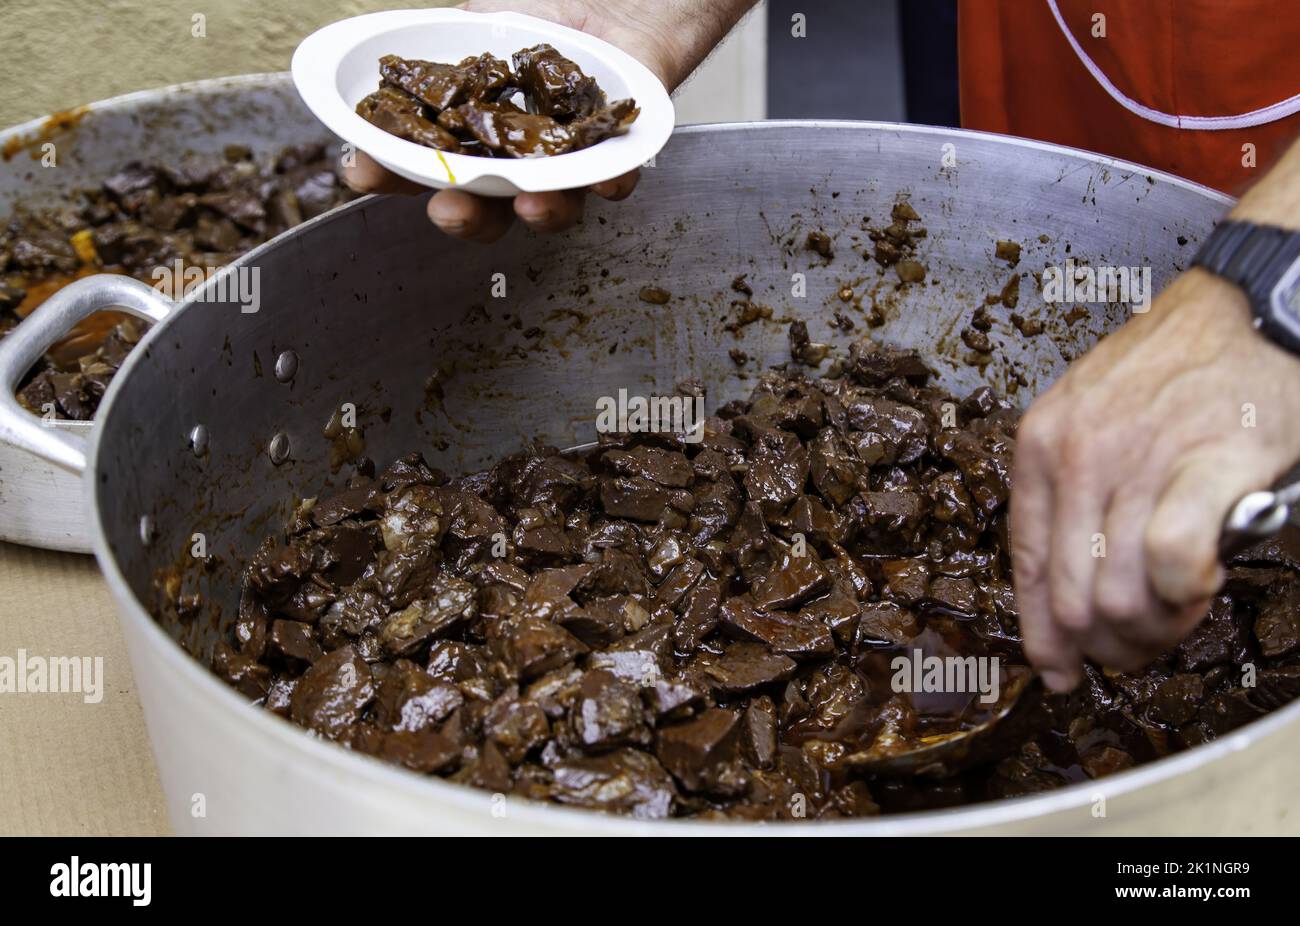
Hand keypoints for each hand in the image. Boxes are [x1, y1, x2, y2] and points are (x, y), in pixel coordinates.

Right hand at [343, 0, 723, 241]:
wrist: (611, 6)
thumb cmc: (543, 21)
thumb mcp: (479, 21)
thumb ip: (439, 45)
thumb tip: (393, 58)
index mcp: (471, 140)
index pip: (420, 168)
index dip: (387, 175)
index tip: (362, 170)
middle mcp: (513, 165)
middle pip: (481, 211)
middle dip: (462, 216)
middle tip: (448, 207)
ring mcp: (563, 168)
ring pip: (549, 209)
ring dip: (537, 212)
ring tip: (530, 202)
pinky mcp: (613, 158)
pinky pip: (614, 181)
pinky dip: (609, 182)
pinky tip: (603, 178)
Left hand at [1011, 268, 1299, 690]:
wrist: (1255, 310)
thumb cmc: (1179, 373)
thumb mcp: (1093, 420)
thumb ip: (1075, 497)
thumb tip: (1073, 599)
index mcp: (1038, 446)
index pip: (1026, 565)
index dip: (1041, 632)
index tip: (1058, 668)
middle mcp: (1075, 454)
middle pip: (1072, 597)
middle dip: (1107, 645)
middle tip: (1139, 649)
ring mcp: (1136, 459)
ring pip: (1119, 595)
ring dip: (1154, 629)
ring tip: (1179, 615)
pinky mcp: (1205, 463)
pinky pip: (1171, 560)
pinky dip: (1185, 594)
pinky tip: (1200, 587)